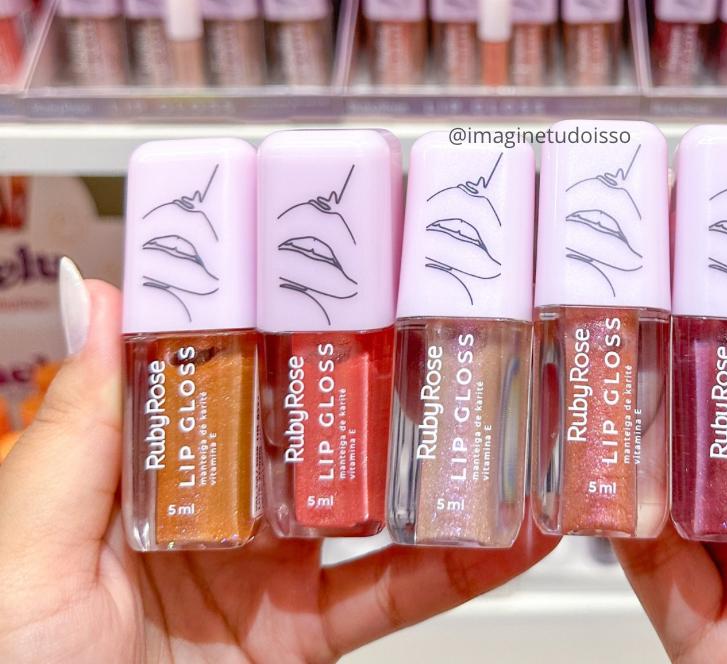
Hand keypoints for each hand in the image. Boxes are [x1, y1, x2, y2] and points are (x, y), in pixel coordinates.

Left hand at [0, 262, 555, 662]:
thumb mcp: (30, 548)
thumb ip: (78, 428)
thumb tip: (102, 294)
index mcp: (149, 468)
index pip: (230, 369)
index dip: (286, 316)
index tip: (348, 263)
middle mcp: (216, 509)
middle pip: (316, 424)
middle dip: (383, 373)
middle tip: (456, 319)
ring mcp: (266, 575)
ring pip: (371, 501)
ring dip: (440, 460)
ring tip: (504, 410)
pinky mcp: (305, 639)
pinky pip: (394, 596)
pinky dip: (461, 568)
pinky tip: (514, 533)